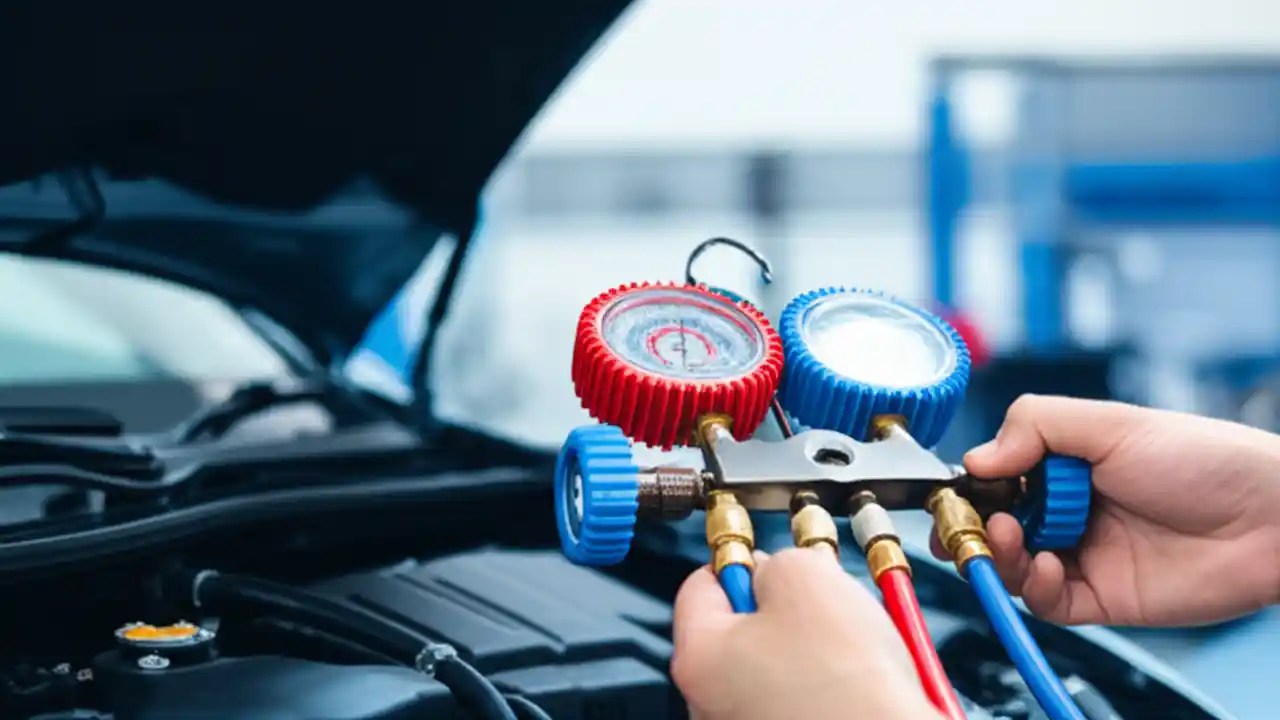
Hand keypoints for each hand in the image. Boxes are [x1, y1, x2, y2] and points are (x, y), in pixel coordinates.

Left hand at [671, 548, 941, 719]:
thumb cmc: (850, 682)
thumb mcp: (808, 578)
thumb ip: (781, 560)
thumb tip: (781, 570)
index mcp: (699, 659)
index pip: (702, 585)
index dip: (744, 560)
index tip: (774, 558)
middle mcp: (712, 704)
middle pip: (741, 630)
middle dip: (785, 607)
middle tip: (824, 600)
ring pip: (777, 667)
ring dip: (814, 649)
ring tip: (855, 649)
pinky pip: (804, 700)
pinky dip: (830, 686)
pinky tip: (863, 681)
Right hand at [941, 394, 1279, 626]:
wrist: (1271, 518)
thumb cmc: (1206, 459)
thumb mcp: (1112, 423)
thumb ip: (1035, 427)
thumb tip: (976, 458)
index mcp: (1066, 463)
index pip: (997, 477)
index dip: (972, 486)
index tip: (954, 490)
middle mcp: (1068, 510)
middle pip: (995, 523)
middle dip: (972, 524)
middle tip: (964, 521)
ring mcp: (1082, 554)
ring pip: (1011, 564)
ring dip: (997, 552)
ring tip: (1008, 535)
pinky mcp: (1100, 597)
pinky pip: (1046, 601)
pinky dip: (1031, 586)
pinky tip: (1041, 565)